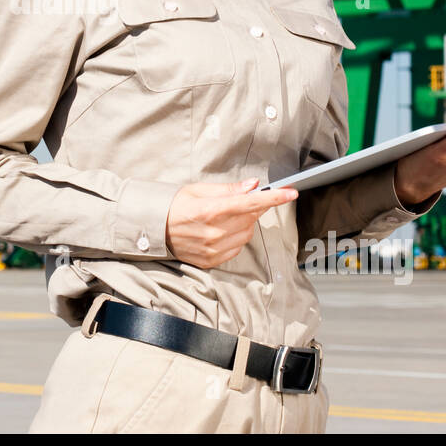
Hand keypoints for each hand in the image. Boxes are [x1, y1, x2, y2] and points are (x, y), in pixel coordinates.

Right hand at [166, 177, 297, 268]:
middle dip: (252, 207)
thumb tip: (253, 185)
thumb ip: (229, 189)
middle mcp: (214, 232)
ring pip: (246, 234)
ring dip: (243, 223)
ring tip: (223, 218)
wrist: (154, 230)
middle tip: (238, 201)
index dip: (273, 198)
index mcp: (211, 210)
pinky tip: (220, 231)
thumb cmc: (175, 206)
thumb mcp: (198, 190)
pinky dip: (235, 238)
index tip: (291, 192)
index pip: (251, 203)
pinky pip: (237, 248)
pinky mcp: (212, 260)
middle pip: (251, 218)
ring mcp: (213, 249)